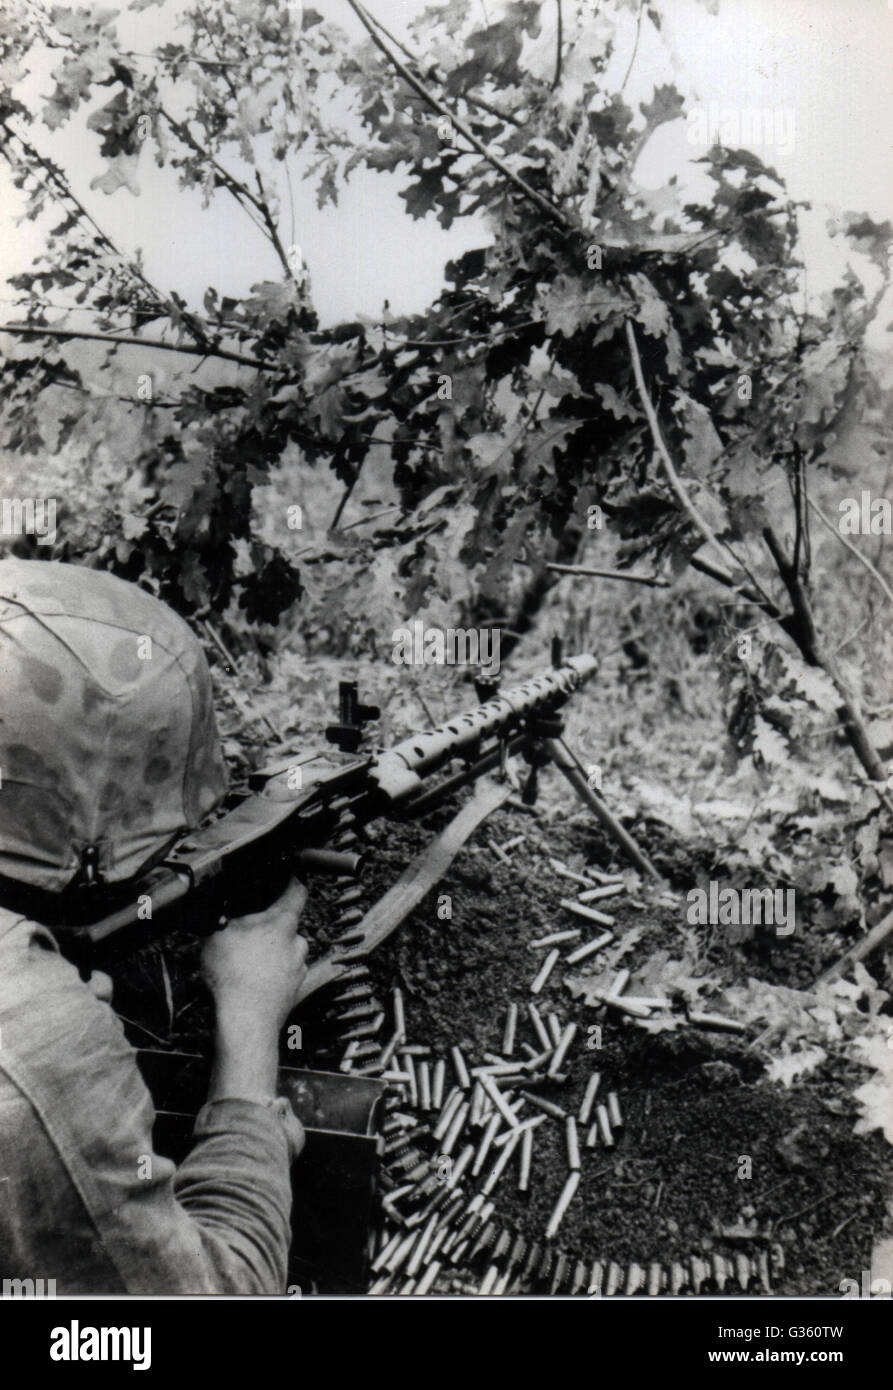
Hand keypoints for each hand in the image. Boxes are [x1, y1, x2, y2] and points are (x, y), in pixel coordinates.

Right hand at [201, 878, 308, 1035]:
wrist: (244, 1022)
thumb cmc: (233, 977)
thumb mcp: (217, 932)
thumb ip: (225, 916)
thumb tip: (223, 909)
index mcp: (283, 922)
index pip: (297, 890)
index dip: (290, 880)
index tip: (285, 877)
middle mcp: (297, 943)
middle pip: (286, 924)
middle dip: (268, 926)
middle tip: (244, 933)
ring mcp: (298, 969)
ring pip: (285, 951)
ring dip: (270, 952)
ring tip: (243, 962)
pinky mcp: (294, 992)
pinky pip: (283, 975)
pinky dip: (271, 975)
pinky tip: (250, 981)